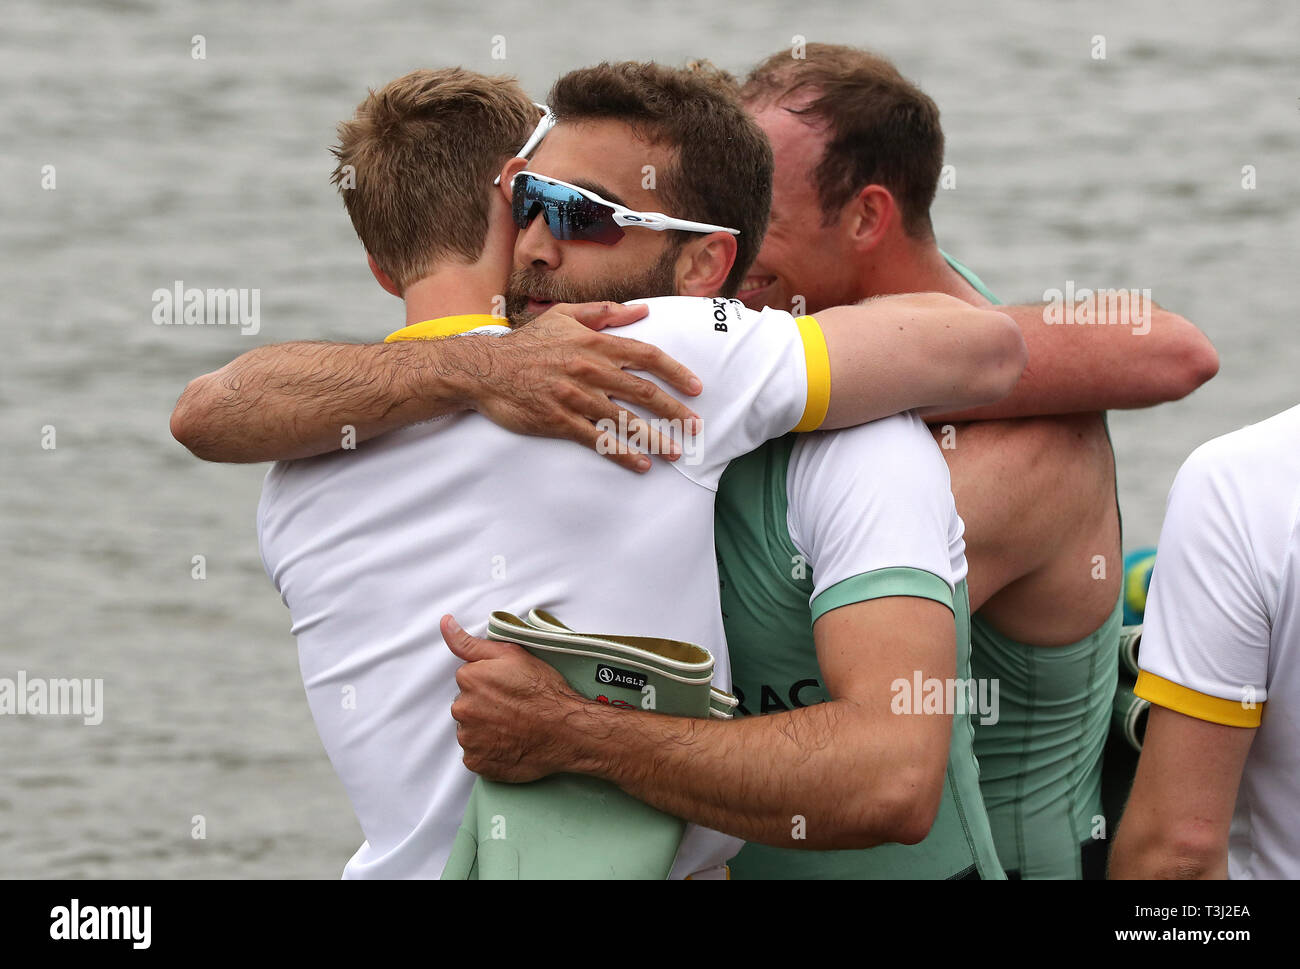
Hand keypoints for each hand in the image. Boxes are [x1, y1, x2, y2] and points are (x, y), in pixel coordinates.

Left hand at [442, 615, 583, 782]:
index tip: (509, 689)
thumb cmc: (544, 691)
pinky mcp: (476, 762)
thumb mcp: (512, 654)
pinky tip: (510, 744)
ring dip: (486, 729)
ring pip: (471, 730)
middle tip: (514, 709)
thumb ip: (471, 642)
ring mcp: (468, 738)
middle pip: (467, 705)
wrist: (567, 730)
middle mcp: (462, 709)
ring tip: (514, 727)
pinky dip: (490, 751)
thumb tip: (445, 623)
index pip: (469, 680)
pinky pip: (476, 754)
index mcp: (469, 679)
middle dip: (485, 706)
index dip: (491, 683)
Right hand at [472, 302, 702, 471]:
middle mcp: (591, 369)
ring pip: (625, 421)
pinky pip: (598, 440)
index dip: (675, 372)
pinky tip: (642, 464)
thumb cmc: (527, 343)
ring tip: (676, 452)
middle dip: (675, 411)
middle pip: (644, 392)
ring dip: (655, 438)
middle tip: (697, 426)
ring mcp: (576, 397)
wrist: (486, 369)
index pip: (646, 356)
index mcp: (595, 343)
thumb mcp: (565, 317)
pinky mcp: (560, 421)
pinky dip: (622, 453)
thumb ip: (605, 312)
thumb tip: (642, 309)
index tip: (696, 387)